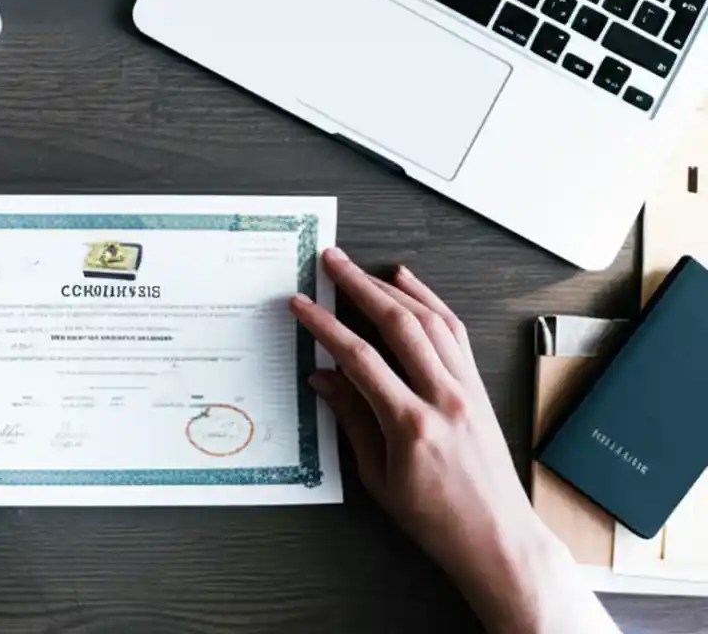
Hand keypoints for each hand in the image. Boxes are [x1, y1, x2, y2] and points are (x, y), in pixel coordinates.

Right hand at [290, 248, 616, 633]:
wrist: (496, 537)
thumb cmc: (434, 519)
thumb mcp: (378, 477)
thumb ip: (351, 419)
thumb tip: (322, 377)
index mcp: (410, 425)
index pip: (359, 359)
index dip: (325, 326)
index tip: (301, 305)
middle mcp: (443, 398)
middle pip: (397, 325)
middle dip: (359, 287)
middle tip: (331, 262)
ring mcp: (466, 389)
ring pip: (430, 320)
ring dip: (393, 289)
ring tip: (362, 269)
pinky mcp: (478, 388)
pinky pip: (454, 333)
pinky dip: (431, 303)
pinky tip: (410, 287)